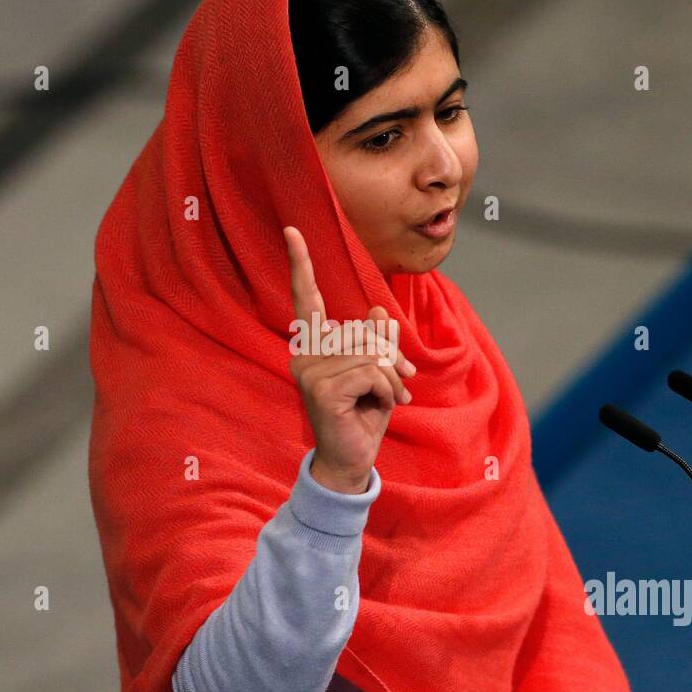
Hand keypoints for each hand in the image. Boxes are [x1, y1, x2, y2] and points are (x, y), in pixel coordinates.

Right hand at [283, 226, 415, 493]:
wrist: (352, 461)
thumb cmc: (363, 416)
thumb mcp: (379, 374)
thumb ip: (378, 342)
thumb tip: (379, 311)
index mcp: (314, 347)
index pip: (306, 300)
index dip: (301, 265)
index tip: (292, 230)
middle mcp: (305, 355)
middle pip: (365, 331)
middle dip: (393, 359)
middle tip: (399, 388)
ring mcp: (309, 372)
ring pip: (373, 353)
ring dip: (393, 380)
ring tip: (386, 402)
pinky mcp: (321, 389)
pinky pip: (372, 372)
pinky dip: (387, 390)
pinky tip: (379, 408)